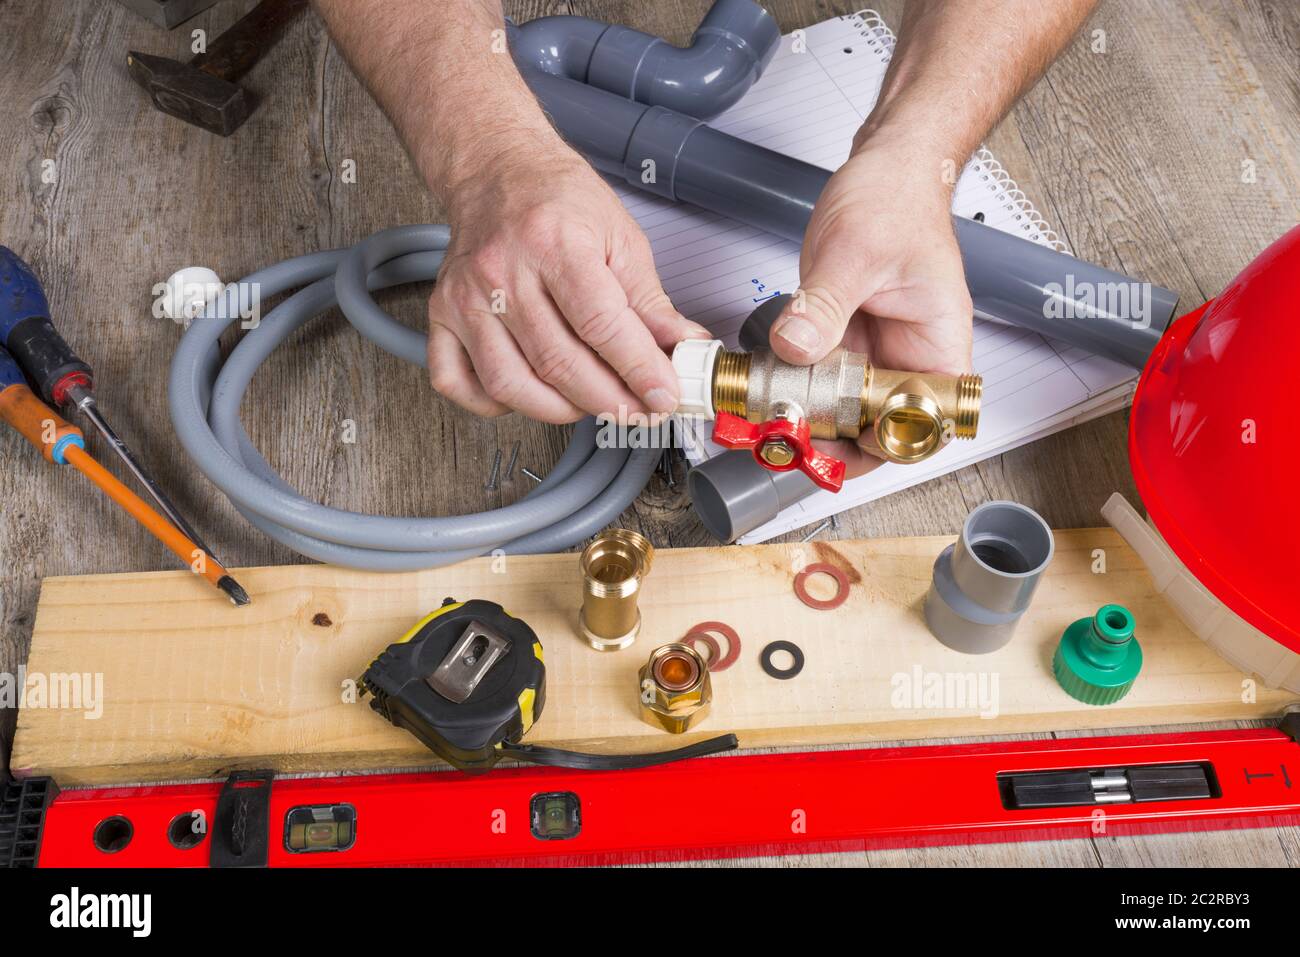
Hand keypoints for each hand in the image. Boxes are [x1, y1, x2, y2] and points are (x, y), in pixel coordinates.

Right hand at [427, 139, 708, 422]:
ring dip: (559, 409)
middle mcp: (502, 273)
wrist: (497, 171)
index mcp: (554, 243)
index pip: (602, 326)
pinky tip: (529, 393)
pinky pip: (456, 382)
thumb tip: (682, 348)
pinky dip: (493, 404)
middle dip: (609, 400)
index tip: (664, 396)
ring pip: (510, 384)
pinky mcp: (441, 316)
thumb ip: (651, 300)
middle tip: (639, 409)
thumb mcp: (620, 237)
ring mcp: (465, 298)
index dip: (639, 370)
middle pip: (559, 363)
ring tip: (590, 401)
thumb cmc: (558, 200)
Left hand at [769, 140, 973, 476]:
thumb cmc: (895, 199)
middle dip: (837, 438)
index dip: (893, 444)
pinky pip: (821, 379)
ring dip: (812, 417)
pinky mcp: (844, 340)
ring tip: (773, 419)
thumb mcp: (854, 251)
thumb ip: (824, 304)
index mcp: (938, 341)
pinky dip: (796, 389)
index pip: (930, 420)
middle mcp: (909, 355)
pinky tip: (768, 389)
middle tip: (793, 438)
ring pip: (846, 408)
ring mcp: (875, 351)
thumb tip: (796, 347)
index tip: (848, 443)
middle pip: (881, 425)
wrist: (883, 171)